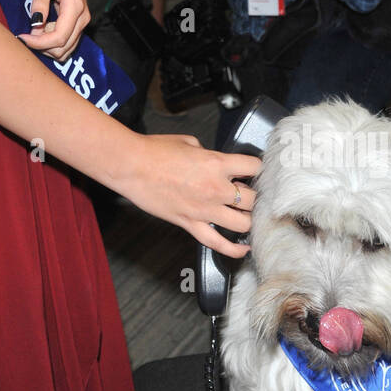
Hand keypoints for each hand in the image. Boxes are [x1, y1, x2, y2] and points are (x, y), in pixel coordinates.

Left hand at [18, 0, 89, 61]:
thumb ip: (40, 3)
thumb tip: (35, 26)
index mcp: (76, 7)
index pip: (59, 38)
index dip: (39, 43)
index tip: (21, 37)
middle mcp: (83, 17)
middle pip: (64, 47)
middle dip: (42, 46)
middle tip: (24, 35)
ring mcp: (81, 20)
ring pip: (66, 47)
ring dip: (47, 45)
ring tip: (31, 31)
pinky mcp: (76, 20)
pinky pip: (65, 40)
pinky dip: (51, 41)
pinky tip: (39, 28)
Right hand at [121, 134, 258, 252]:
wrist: (131, 165)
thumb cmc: (154, 150)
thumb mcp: (190, 142)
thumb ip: (209, 154)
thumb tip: (215, 163)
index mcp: (217, 163)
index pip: (254, 168)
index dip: (258, 169)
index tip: (256, 172)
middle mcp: (215, 188)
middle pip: (253, 200)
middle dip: (254, 197)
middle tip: (250, 195)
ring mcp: (203, 209)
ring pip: (243, 224)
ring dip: (247, 219)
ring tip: (246, 216)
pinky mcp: (190, 223)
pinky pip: (218, 243)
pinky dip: (234, 249)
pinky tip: (244, 248)